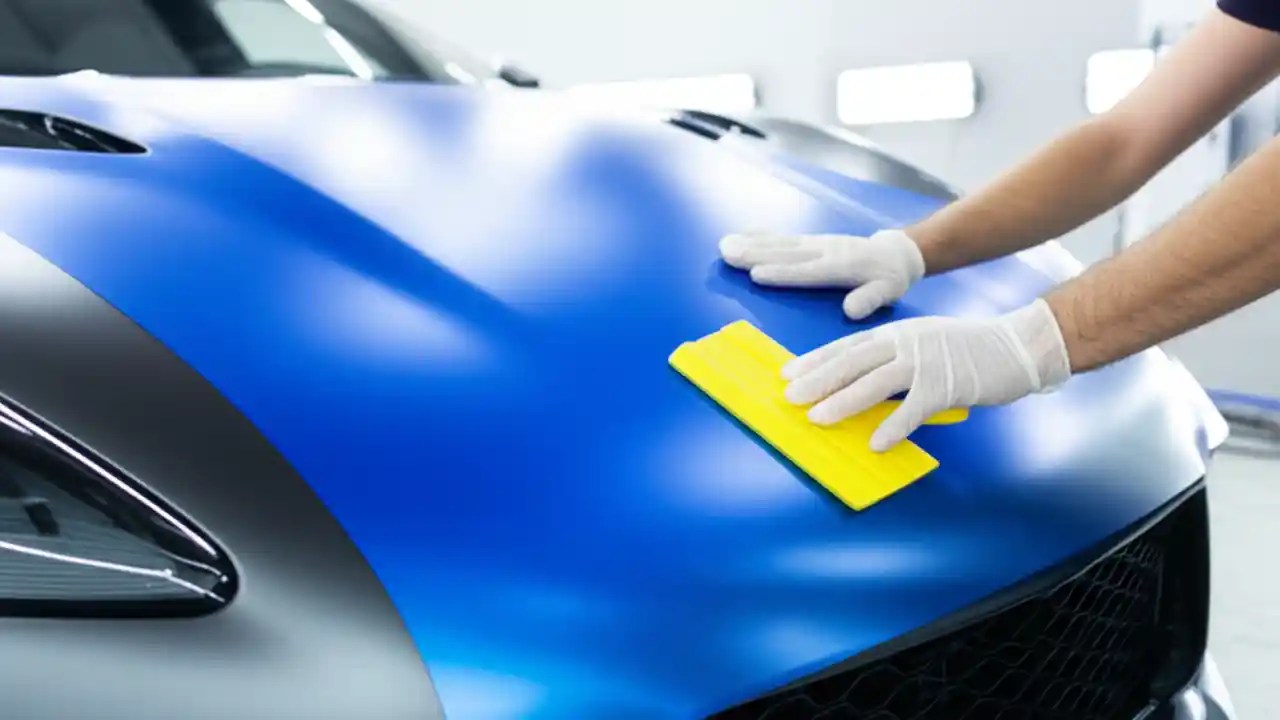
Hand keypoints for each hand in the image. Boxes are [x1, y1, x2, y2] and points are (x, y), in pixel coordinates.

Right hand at [719, 229, 924, 318]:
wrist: (896, 253)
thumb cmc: (889, 278)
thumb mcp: (888, 292)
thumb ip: (870, 299)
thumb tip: (850, 310)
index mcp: (840, 267)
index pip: (807, 271)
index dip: (783, 273)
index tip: (756, 273)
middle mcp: (824, 251)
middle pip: (785, 253)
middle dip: (754, 254)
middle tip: (727, 254)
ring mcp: (816, 243)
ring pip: (779, 244)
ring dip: (750, 244)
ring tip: (724, 246)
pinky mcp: (811, 241)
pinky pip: (783, 238)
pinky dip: (761, 236)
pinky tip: (742, 236)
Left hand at [782, 300, 1071, 450]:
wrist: (1016, 345)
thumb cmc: (966, 349)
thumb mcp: (922, 343)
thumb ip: (891, 360)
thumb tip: (856, 383)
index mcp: (897, 334)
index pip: (847, 346)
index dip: (815, 360)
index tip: (788, 374)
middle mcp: (905, 344)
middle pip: (853, 362)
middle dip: (818, 380)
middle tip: (790, 398)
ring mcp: (926, 363)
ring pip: (876, 383)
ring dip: (844, 402)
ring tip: (818, 419)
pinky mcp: (947, 386)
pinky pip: (914, 409)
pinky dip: (894, 426)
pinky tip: (876, 443)